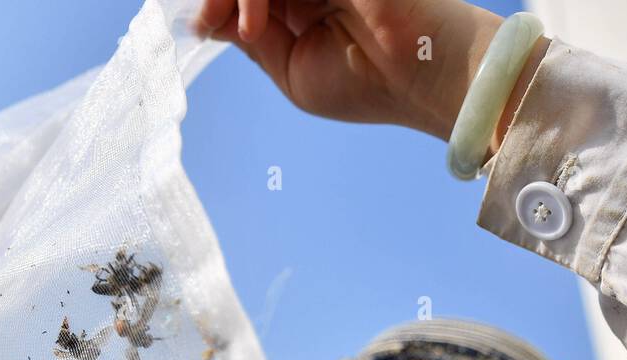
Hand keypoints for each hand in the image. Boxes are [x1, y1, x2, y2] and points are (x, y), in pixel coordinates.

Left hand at [195, 0, 546, 146]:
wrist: (424, 75)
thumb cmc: (369, 85)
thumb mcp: (293, 70)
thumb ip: (252, 39)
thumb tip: (205, 18)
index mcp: (302, 2)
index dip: (218, 1)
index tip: (202, 23)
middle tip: (209, 20)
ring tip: (247, 29)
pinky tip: (256, 21)